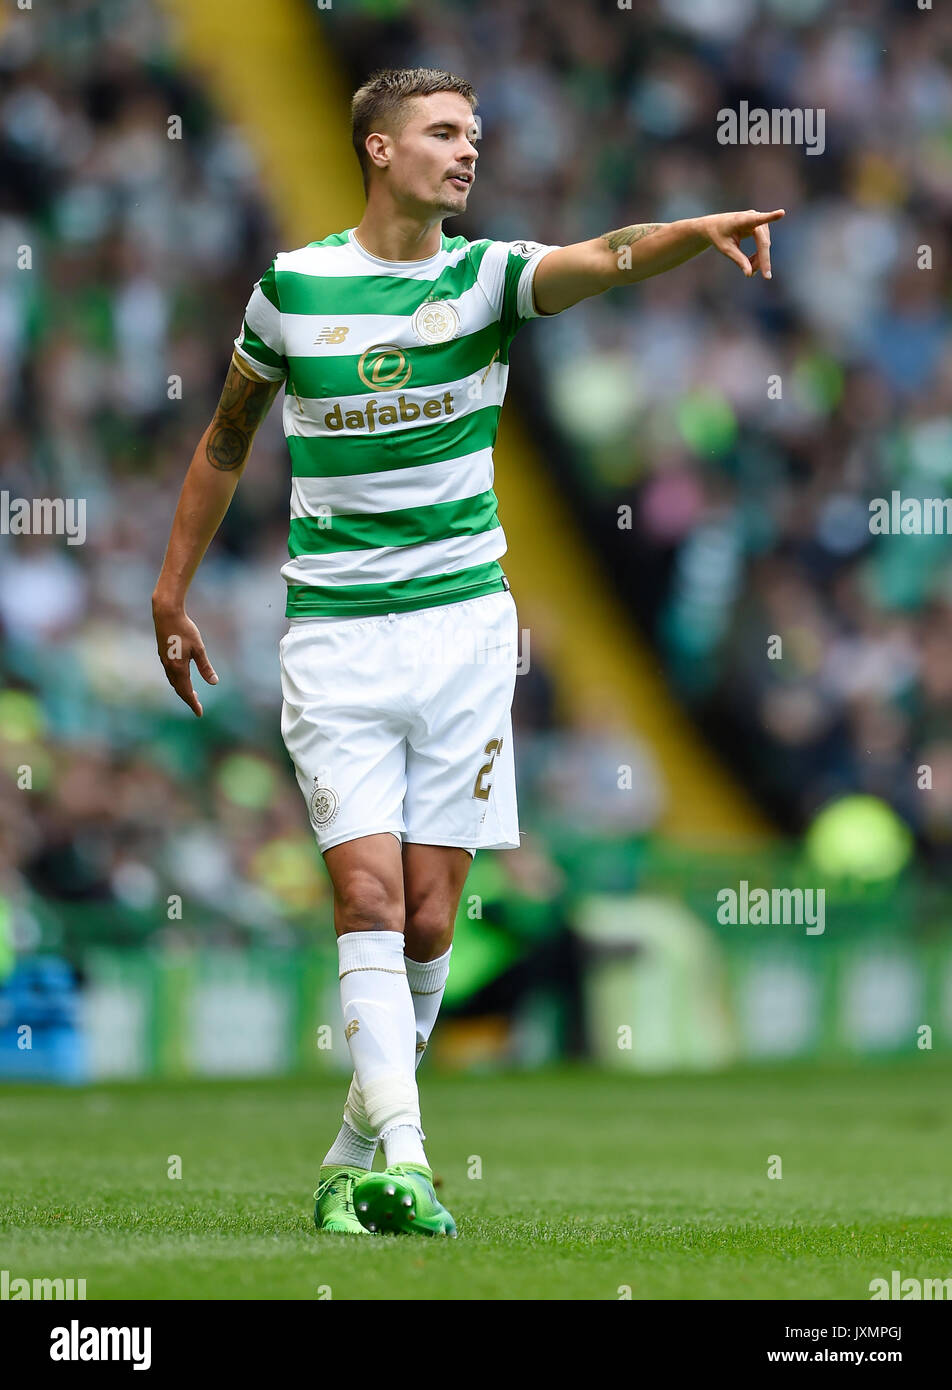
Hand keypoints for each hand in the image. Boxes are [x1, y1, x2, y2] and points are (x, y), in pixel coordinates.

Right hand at [152, 598, 217, 716]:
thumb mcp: (199, 648)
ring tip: (192, 694)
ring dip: (182, 689)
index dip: (193, 703)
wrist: (166, 613)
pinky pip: (170, 673)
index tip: (199, 713)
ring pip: (173, 681)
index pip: (186, 691)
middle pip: (179, 688)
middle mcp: (169, 666)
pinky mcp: (162, 653)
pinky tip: (181, 677)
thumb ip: (205, 667)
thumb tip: (214, 682)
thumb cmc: (184, 629)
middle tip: (197, 705)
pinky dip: (177, 680)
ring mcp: (164, 660)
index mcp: (178, 668)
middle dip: (188, 698)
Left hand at [697, 208, 784, 278]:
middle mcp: (754, 218)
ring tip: (749, 271)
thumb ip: (738, 259)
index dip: (770, 217)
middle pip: (763, 242)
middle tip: (766, 277)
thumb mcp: (726, 249)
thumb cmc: (719, 235)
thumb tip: (749, 274)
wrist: (715, 226)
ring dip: (759, 260)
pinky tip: (751, 264)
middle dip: (763, 260)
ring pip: (764, 246)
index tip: (782, 213)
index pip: (758, 219)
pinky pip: (763, 246)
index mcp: (742, 220)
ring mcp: (759, 222)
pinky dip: (759, 257)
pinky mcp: (761, 229)